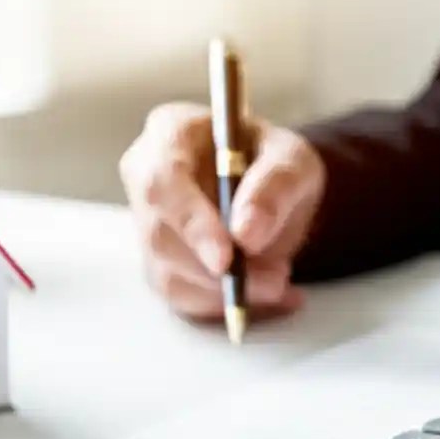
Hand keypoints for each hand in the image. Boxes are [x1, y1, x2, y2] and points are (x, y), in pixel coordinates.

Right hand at [119, 102, 324, 319]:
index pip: (162, 180)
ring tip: (280, 281)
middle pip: (159, 234)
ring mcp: (147, 224)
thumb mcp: (294, 160)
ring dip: (225, 291)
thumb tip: (246, 233)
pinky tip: (268, 295)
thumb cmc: (276, 164)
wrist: (274, 193)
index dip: (191, 223)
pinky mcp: (160, 262)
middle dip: (215, 269)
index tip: (227, 259)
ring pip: (169, 272)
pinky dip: (224, 305)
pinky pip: (181, 296)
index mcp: (171, 133)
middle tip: (275, 279)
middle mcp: (145, 176)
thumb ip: (275, 187)